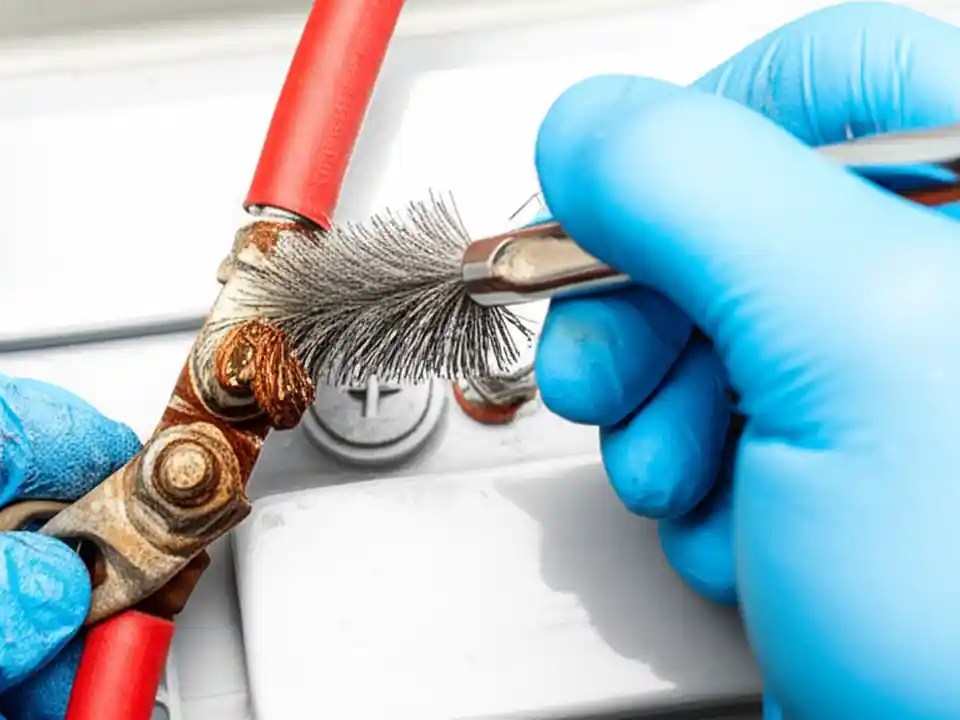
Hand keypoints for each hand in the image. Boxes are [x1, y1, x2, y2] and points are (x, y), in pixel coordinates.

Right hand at [533, 3, 959, 716]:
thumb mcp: (857, 345)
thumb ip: (704, 190)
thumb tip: (589, 131)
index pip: (829, 73)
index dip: (691, 128)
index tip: (604, 209)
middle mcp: (951, 290)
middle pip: (742, 210)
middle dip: (644, 301)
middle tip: (604, 365)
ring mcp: (895, 386)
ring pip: (708, 327)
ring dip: (656, 410)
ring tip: (679, 480)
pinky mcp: (834, 469)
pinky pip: (714, 426)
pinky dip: (689, 482)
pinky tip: (726, 531)